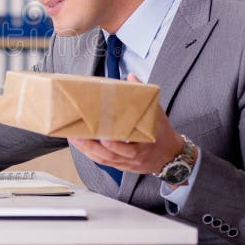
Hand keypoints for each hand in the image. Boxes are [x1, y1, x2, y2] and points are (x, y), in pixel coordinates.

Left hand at [68, 73, 184, 176]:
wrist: (171, 155)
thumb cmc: (162, 133)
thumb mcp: (157, 114)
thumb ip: (144, 96)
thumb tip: (131, 77)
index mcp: (146, 145)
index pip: (130, 147)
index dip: (115, 144)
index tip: (103, 136)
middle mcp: (135, 157)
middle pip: (111, 155)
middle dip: (93, 146)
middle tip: (78, 135)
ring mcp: (128, 163)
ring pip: (105, 160)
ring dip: (87, 150)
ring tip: (74, 138)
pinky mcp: (122, 166)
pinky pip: (104, 162)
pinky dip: (91, 154)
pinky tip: (81, 146)